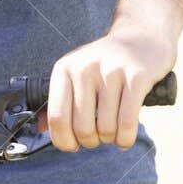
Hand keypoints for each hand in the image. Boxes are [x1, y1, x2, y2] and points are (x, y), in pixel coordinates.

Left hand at [42, 28, 174, 151]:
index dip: (64, 141)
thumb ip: (59, 100)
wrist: (142, 38)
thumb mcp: (76, 73)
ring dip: (111, 140)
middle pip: (83, 128)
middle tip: (98, 137)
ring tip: (113, 133)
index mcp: (64, 69)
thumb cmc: (105, 64)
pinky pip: (127, 123)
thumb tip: (41, 129)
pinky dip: (126, 139)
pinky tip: (125, 138)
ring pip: (107, 129)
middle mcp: (85, 68)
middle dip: (91, 142)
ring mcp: (111, 71)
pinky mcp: (137, 77)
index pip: (57, 117)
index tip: (73, 145)